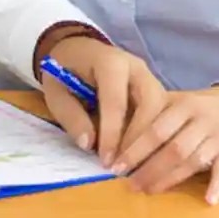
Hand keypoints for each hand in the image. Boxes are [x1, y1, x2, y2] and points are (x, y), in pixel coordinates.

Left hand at [38, 34, 166, 169]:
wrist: (76, 51)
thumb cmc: (64, 71)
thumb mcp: (55, 92)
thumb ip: (71, 116)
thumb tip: (90, 145)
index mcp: (109, 62)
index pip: (115, 101)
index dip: (112, 134)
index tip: (106, 161)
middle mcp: (135, 67)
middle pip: (150, 104)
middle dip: (138, 138)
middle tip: (124, 166)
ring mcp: (148, 77)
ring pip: (162, 110)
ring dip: (150, 141)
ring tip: (133, 165)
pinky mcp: (154, 89)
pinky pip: (163, 114)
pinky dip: (154, 137)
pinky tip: (140, 156)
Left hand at [114, 87, 218, 204]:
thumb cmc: (201, 105)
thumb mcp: (178, 99)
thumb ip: (154, 111)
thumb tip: (119, 132)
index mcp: (183, 105)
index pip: (156, 129)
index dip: (135, 149)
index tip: (117, 164)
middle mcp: (201, 120)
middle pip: (173, 148)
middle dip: (149, 168)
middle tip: (131, 183)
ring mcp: (218, 137)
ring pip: (193, 161)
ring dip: (171, 179)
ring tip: (150, 190)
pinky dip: (217, 185)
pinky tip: (208, 199)